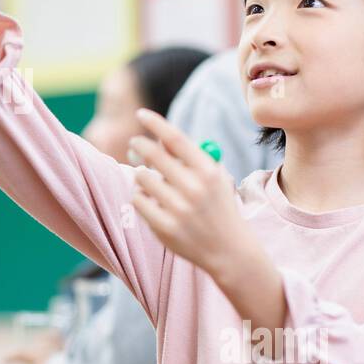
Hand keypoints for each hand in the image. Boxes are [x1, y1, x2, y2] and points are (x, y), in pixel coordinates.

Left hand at [130, 109, 246, 275]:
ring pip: (142, 178)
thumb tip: (158, 138)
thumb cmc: (218, 207)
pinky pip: (138, 200)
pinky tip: (150, 201)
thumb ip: (189, 158)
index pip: (176, 139)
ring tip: (149, 181)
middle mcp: (194, 188)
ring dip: (141, 175)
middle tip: (134, 143)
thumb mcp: (212, 178)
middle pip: (154, 155)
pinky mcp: (165, 227)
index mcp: (208, 171)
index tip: (141, 113)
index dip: (155, 123)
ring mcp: (179, 209)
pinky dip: (140, 196)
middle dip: (139, 145)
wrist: (229, 250)